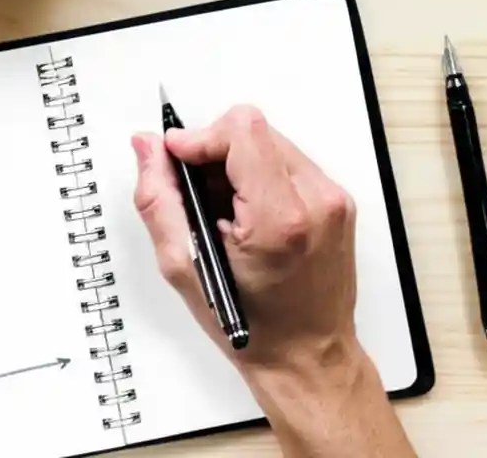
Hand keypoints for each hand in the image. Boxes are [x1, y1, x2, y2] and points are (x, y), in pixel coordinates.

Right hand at [132, 106, 414, 456]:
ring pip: (270, 142)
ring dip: (238, 166)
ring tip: (224, 213)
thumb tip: (149, 150)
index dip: (199, 136)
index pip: (241, 131)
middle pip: (253, 131)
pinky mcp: (337, 201)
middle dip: (215, 153)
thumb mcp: (185, 267)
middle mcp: (315, 202)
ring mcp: (332, 200)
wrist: (307, 355)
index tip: (178, 155)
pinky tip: (247, 216)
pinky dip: (260, 178)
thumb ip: (159, 199)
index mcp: (279, 219)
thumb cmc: (255, 326)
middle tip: (199, 196)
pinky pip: (288, 163)